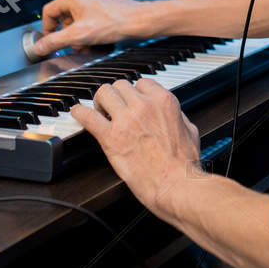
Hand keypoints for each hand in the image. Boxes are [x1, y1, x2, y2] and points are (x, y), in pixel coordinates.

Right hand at [35, 0, 144, 51]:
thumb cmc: (113, 23)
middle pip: (65, 16)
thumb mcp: (79, 36)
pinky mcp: (105, 1)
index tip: (50, 40)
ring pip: (79, 17)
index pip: (49, 12)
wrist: (138, 20)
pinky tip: (97, 38)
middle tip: (74, 46)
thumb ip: (55, 42)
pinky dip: (90, 27)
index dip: (47, 28)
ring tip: (87, 45)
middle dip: (68, 34)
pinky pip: (91, 15)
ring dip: (80, 33)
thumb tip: (39, 47)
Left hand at [70, 78, 201, 213]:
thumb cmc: (184, 164)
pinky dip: (79, 113)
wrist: (176, 184)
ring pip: (104, 93)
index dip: (135, 92)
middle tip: (113, 107)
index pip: (142, 83)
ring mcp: (126, 120)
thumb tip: (173, 114)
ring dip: (100, 101)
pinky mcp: (111, 138)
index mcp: (164, 102)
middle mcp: (143, 106)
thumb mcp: (190, 131)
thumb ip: (178, 116)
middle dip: (116, 96)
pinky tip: (78, 113)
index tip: (131, 101)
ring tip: (100, 111)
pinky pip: (88, 116)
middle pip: (120, 85)